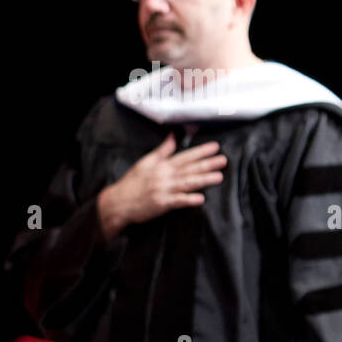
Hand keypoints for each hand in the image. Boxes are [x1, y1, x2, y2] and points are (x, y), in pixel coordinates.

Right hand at [97, 133, 226, 240]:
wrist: (118, 202)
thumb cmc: (132, 183)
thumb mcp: (145, 162)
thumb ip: (162, 150)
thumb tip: (172, 137)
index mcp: (161, 166)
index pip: (184, 156)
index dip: (201, 151)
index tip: (215, 147)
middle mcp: (164, 176)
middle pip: (189, 169)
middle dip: (207, 164)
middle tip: (223, 160)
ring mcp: (163, 190)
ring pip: (186, 183)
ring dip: (203, 180)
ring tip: (218, 177)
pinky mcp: (161, 204)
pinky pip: (177, 201)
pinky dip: (188, 200)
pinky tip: (200, 199)